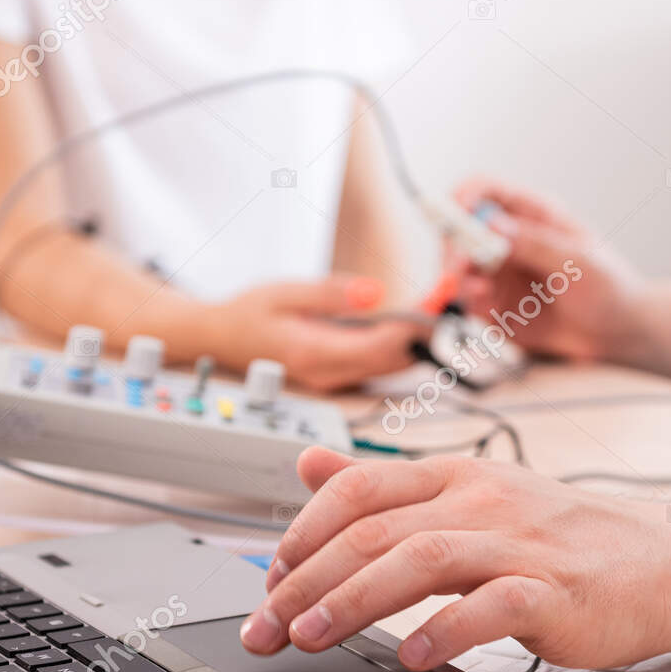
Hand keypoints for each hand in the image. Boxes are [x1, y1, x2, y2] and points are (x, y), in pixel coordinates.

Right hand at [207, 276, 424, 391]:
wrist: (220, 338)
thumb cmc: (248, 313)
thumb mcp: (285, 292)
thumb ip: (332, 294)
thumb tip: (377, 292)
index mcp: (316, 354)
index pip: (384, 345)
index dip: (418, 321)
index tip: (440, 293)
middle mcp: (330, 375)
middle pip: (396, 360)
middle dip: (426, 328)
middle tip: (449, 292)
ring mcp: (334, 380)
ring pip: (392, 366)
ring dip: (416, 337)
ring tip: (436, 300)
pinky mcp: (337, 375)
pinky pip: (378, 364)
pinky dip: (398, 342)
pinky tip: (408, 318)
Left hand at [239, 447, 670, 669]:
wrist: (664, 564)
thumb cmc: (563, 539)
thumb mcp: (470, 495)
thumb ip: (387, 484)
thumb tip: (308, 466)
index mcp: (456, 476)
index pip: (359, 488)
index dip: (302, 531)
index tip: (270, 580)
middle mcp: (482, 501)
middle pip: (374, 530)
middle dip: (308, 581)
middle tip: (267, 627)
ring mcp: (520, 543)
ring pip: (421, 559)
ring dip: (355, 601)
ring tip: (311, 638)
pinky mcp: (555, 591)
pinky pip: (493, 606)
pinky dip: (446, 631)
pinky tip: (411, 656)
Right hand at [448, 177, 644, 362]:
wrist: (618, 334)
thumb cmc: (610, 289)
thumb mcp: (579, 263)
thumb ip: (535, 244)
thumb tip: (492, 225)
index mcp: (532, 215)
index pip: (484, 190)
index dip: (463, 198)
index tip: (456, 217)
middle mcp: (510, 240)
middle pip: (461, 228)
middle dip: (454, 245)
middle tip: (458, 266)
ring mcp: (501, 272)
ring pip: (459, 265)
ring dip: (459, 276)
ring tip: (478, 291)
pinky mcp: (496, 304)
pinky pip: (468, 299)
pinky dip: (469, 302)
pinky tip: (486, 306)